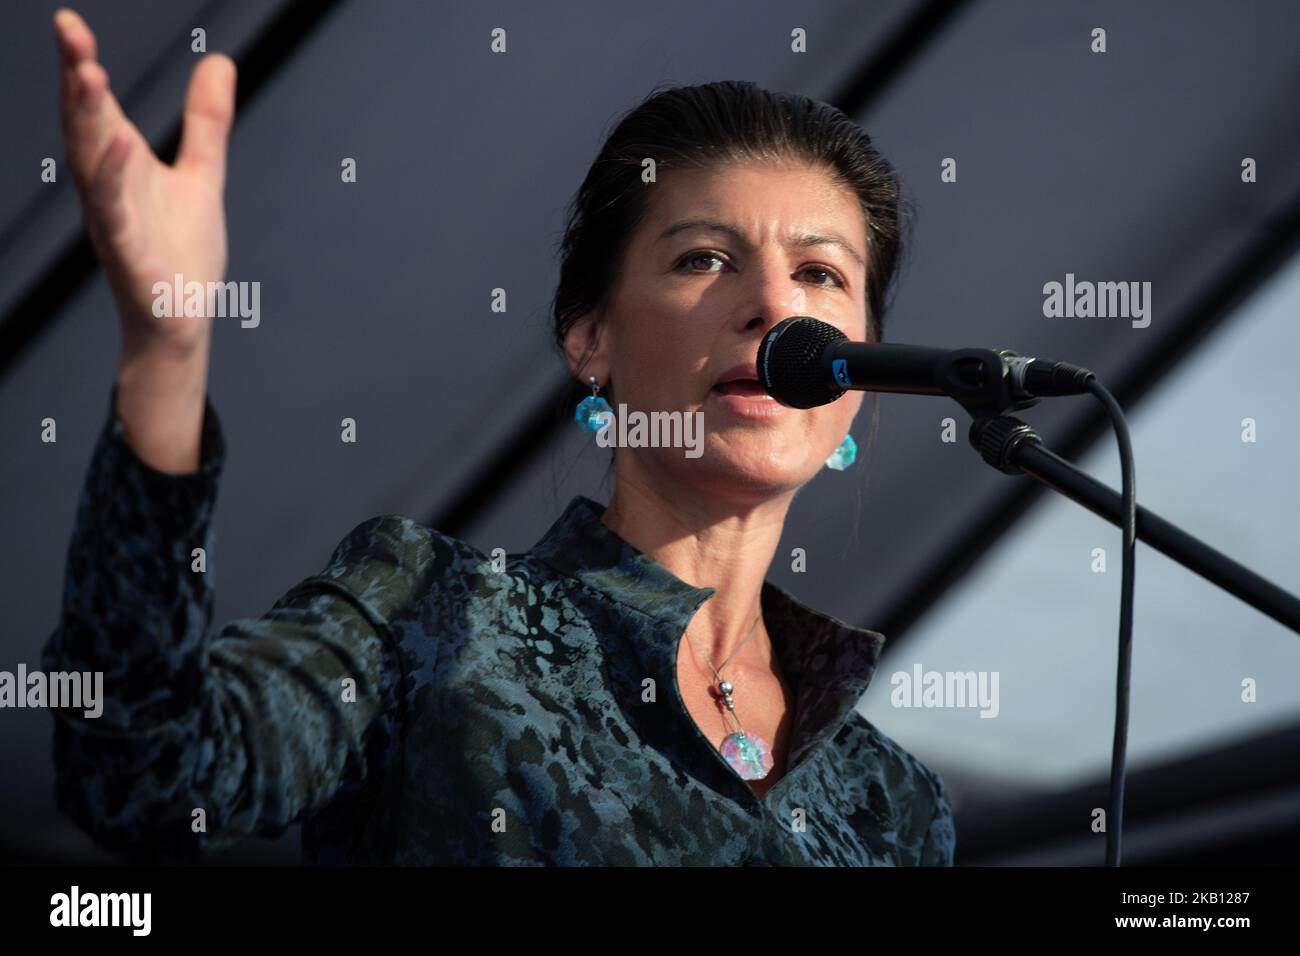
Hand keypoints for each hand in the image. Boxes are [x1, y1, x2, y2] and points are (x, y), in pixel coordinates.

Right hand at [54, 7, 235, 360]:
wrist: (180, 320)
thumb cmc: (181, 253)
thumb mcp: (202, 175)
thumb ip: (206, 123)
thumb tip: (219, 61)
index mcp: (120, 165)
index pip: (95, 106)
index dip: (82, 64)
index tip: (70, 22)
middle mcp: (106, 186)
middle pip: (84, 123)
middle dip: (76, 77)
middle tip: (69, 30)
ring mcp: (111, 218)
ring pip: (90, 161)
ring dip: (88, 119)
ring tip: (90, 74)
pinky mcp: (126, 251)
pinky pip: (113, 211)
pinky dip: (114, 178)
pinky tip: (121, 147)